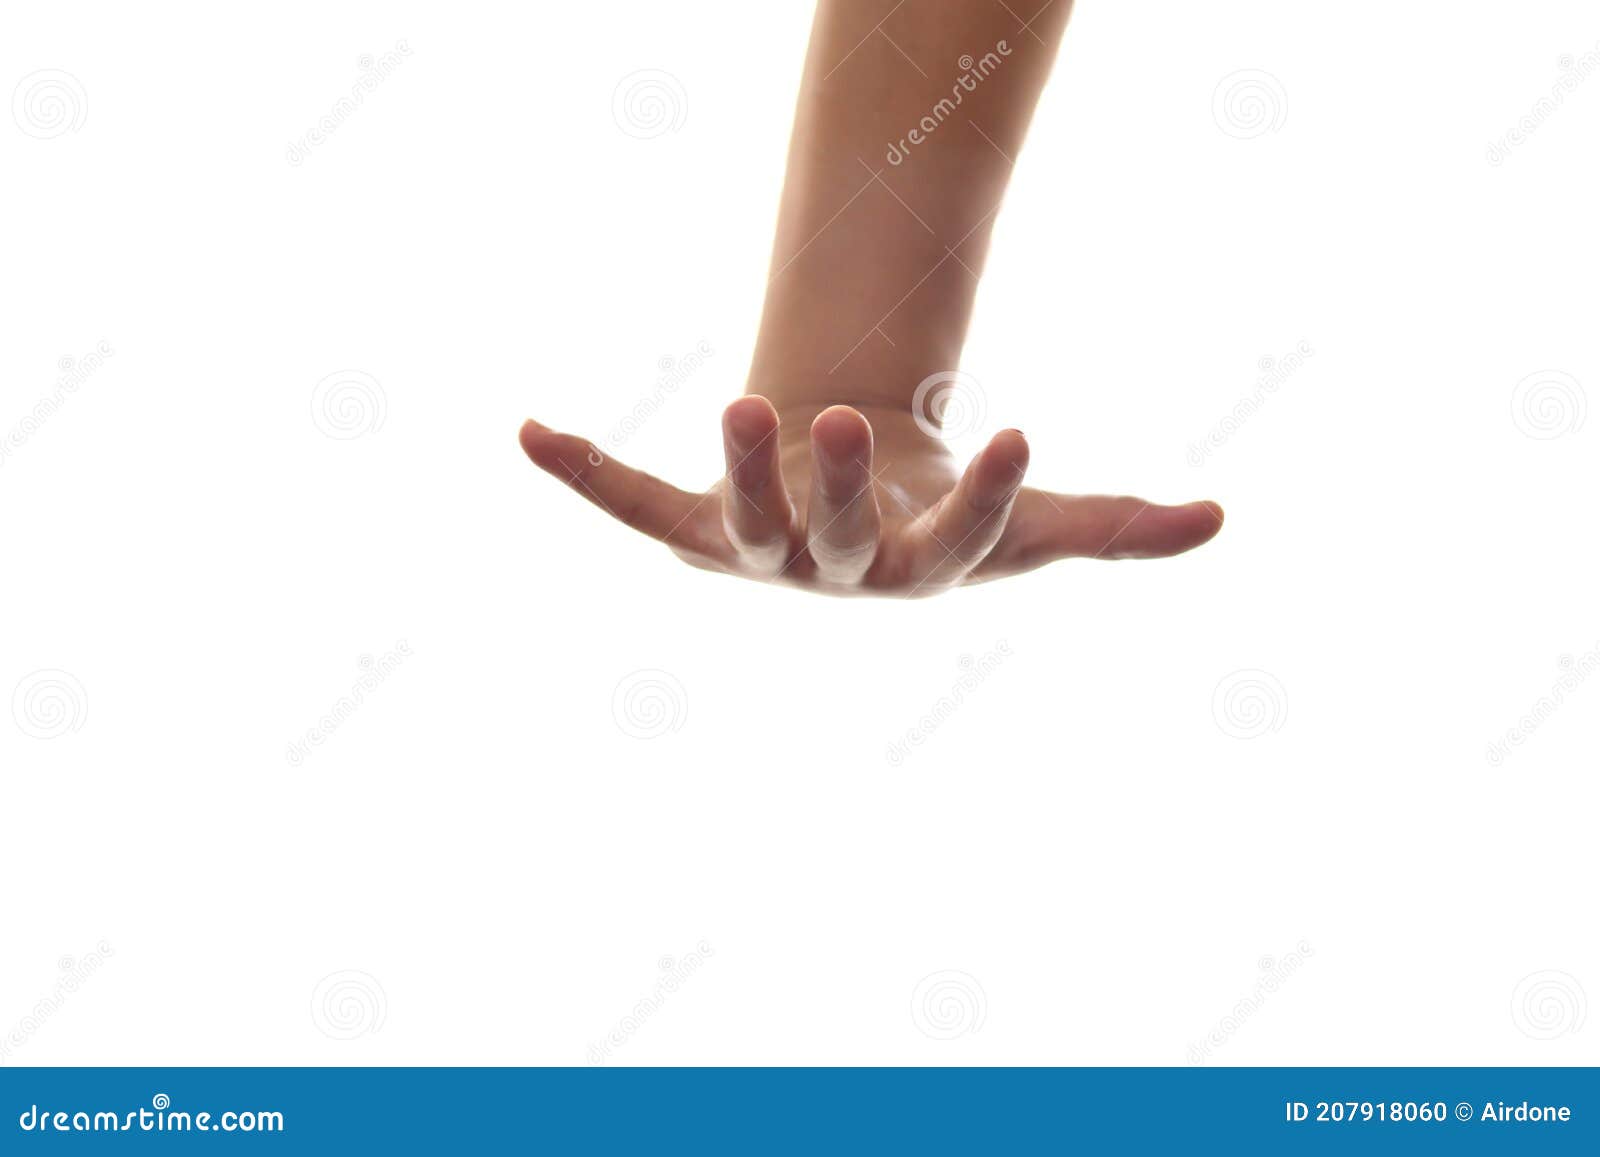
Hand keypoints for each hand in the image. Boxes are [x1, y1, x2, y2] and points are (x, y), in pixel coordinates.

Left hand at [518, 396, 1222, 597]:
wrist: (855, 523)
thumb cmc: (940, 525)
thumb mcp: (1027, 532)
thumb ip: (1112, 529)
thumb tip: (1218, 521)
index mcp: (914, 569)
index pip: (960, 543)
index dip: (993, 499)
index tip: (1025, 436)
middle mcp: (828, 570)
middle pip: (828, 535)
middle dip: (830, 483)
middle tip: (835, 417)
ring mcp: (754, 548)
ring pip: (737, 513)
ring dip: (733, 465)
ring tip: (738, 399)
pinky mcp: (692, 524)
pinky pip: (634, 500)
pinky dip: (584, 471)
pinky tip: (527, 428)